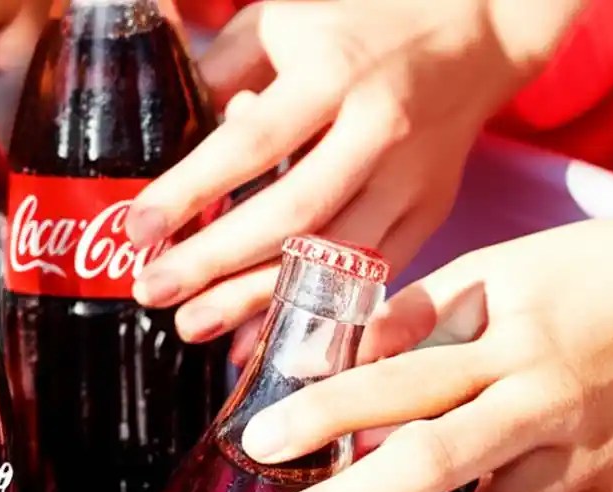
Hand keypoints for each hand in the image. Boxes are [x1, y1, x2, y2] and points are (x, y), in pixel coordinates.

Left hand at [125, 0, 581, 351]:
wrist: (474, 29)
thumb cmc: (358, 24)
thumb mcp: (282, 24)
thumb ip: (221, 75)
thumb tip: (160, 139)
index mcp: (333, 74)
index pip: (252, 143)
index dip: (191, 190)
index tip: (137, 229)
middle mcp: (377, 130)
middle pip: (292, 213)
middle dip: (215, 261)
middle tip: (151, 291)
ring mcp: (410, 179)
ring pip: (332, 259)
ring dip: (257, 302)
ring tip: (191, 326)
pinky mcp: (427, 214)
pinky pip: (367, 281)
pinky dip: (312, 316)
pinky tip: (260, 339)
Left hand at [233, 220, 612, 491]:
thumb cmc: (582, 280)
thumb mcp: (497, 271)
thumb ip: (414, 317)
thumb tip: (328, 361)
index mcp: (506, 343)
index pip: (400, 382)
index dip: (327, 412)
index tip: (258, 442)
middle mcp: (541, 407)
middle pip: (431, 466)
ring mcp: (582, 461)